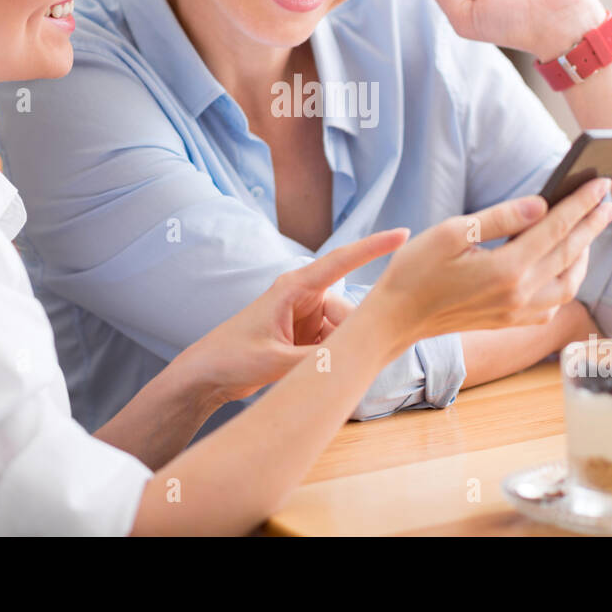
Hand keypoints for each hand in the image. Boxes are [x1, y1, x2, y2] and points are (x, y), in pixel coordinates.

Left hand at [184, 228, 409, 403]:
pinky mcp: (306, 336)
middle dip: (349, 338)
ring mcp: (307, 317)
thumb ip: (316, 360)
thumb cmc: (232, 357)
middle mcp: (304, 297)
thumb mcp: (275, 361)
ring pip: (344, 332)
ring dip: (337, 353)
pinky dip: (330, 360)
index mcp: (295, 288)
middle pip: (349, 312)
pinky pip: (334, 344)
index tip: (405, 235)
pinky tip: (312, 375)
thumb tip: (352, 360)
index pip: (342, 261)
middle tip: (332, 364)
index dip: (375, 247)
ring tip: (307, 373)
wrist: (206, 376)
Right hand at [364, 177, 611, 347]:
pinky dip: (565, 284)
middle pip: (569, 253)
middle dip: (592, 224)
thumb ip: (500, 217)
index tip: (600, 182)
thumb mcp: (450, 233)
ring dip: (584, 256)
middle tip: (611, 201)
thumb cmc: (415, 270)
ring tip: (590, 232)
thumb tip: (542, 204)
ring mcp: (517, 312)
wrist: (397, 318)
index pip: (555, 227)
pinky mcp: (510, 322)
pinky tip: (563, 270)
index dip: (581, 203)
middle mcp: (519, 294)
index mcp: (506, 268)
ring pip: (568, 283)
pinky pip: (552, 306)